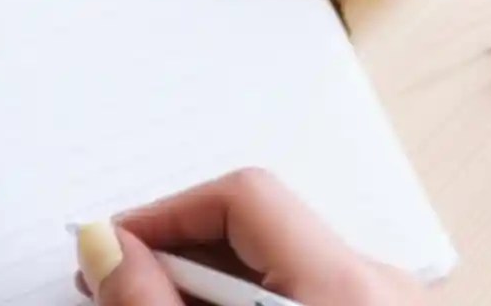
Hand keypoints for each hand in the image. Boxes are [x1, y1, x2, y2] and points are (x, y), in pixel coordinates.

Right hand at [75, 168, 429, 304]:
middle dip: (178, 251)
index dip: (165, 213)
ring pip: (277, 264)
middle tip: (120, 285)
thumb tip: (107, 250)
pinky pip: (302, 290)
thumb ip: (151, 305)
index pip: (242, 196)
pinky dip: (246, 302)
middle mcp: (384, 287)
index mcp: (350, 287)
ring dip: (207, 281)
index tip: (113, 246)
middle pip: (258, 227)